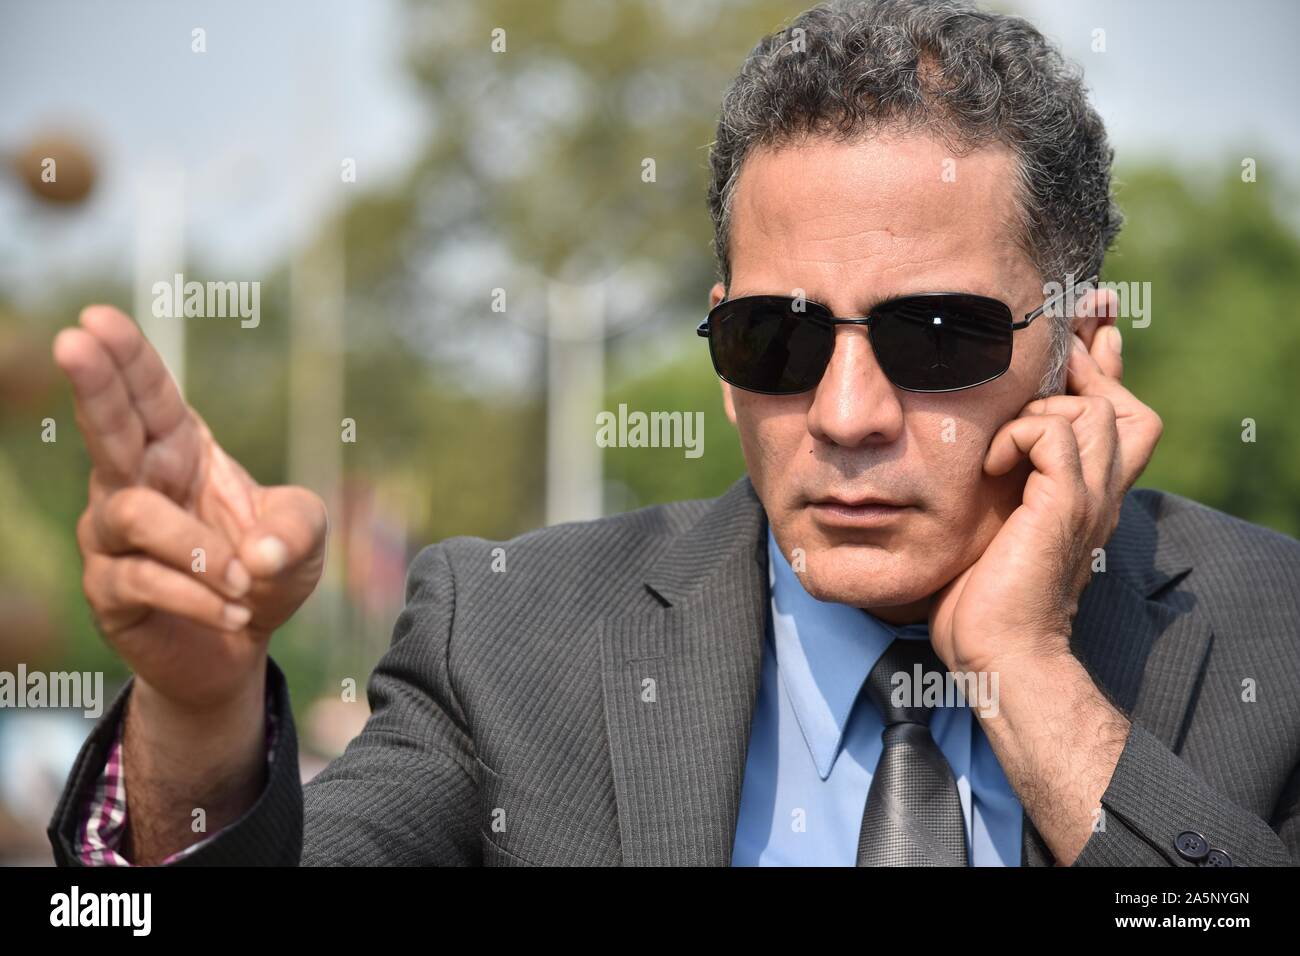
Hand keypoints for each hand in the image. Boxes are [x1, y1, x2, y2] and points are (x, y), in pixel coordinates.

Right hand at [53, 305, 327, 714]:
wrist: (241, 644)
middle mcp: (134, 481)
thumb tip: (260, 555)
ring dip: (200, 549)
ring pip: (135, 515)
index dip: (125, 357)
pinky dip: (200, 596)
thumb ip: (298, 528)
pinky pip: (143, 580)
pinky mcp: (108, 589)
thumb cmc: (264, 571)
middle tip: (74, 341)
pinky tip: (236, 612)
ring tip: (247, 581)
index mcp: (178, 450)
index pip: (149, 396)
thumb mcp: (302, 538)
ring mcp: (112, 535)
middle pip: (107, 427)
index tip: (98, 318)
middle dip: (95, 385)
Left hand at [928, 311, 1162, 674]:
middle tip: (1047, 358)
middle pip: (1122, 403)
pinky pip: (1053, 433)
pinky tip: (990, 463)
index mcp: (1088, 494)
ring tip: (1004, 433)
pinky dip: (1018, 434)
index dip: (1104, 370)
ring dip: (1041, 406)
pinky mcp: (1064, 506)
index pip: (1120, 416)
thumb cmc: (981, 601)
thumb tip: (969, 446)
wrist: (999, 654)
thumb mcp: (990, 526)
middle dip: (1084, 366)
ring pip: (1092, 409)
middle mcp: (1100, 492)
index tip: (1081, 332)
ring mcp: (1088, 498)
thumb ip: (997, 482)